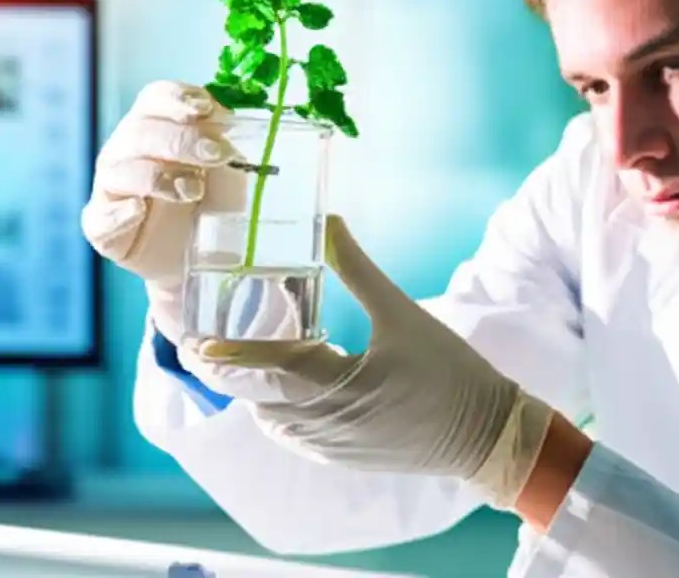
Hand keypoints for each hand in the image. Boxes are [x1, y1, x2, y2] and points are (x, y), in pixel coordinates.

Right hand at [80, 81, 245, 337]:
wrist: (203, 255)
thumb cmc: (214, 199)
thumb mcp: (231, 167)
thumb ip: (230, 140)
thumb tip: (242, 120)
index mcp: (155, 125)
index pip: (155, 98)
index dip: (177, 99)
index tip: (204, 108)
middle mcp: (127, 151)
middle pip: (142, 131)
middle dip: (182, 140)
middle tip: (218, 155)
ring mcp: (112, 188)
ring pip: (121, 170)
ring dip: (159, 177)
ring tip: (193, 191)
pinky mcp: (104, 228)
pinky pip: (101, 218)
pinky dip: (120, 214)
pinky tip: (139, 211)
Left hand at [193, 215, 555, 507]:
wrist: (486, 435)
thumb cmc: (448, 371)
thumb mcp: (401, 312)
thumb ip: (356, 267)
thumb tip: (328, 221)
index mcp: (338, 383)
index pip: (267, 369)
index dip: (227, 356)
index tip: (192, 343)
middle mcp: (326, 421)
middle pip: (257, 398)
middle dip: (227, 373)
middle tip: (201, 346)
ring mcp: (332, 446)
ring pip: (272, 420)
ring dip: (252, 392)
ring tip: (238, 361)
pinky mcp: (342, 458)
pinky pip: (293, 436)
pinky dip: (278, 412)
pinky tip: (281, 390)